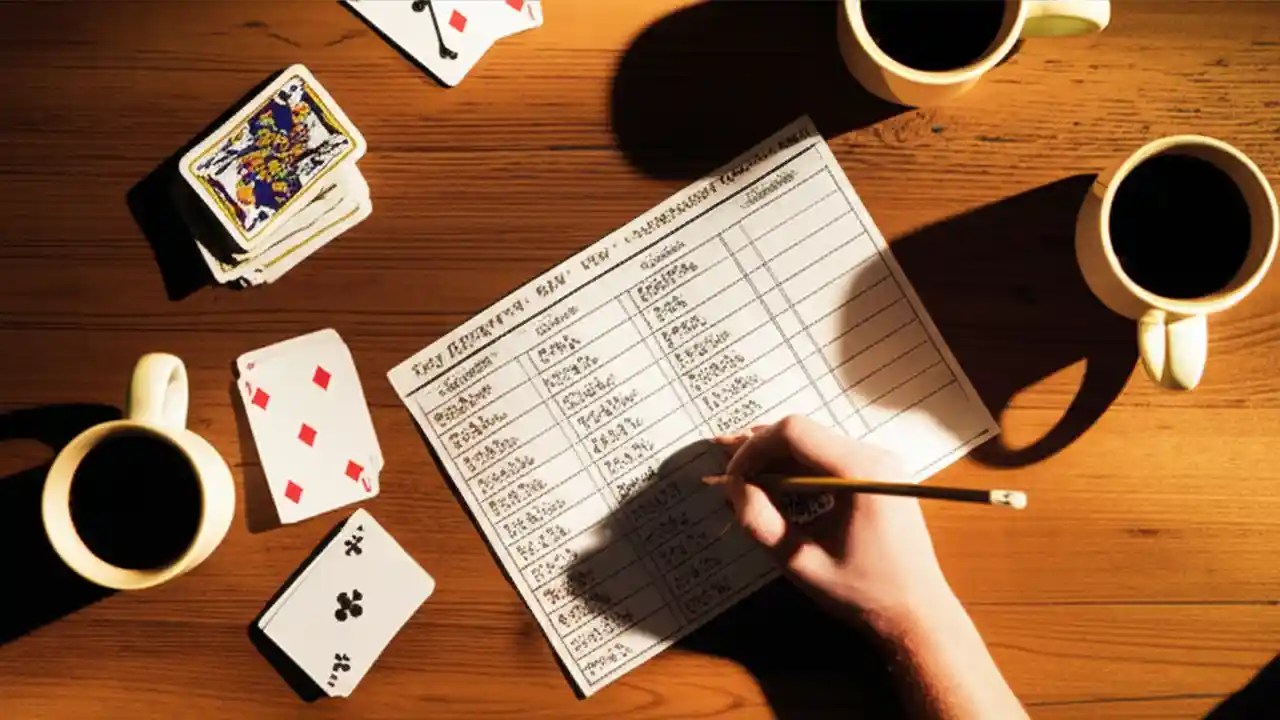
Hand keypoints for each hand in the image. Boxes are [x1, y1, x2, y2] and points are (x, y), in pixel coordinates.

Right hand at [712, 415, 954, 631]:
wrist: (918, 613)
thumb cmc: (864, 594)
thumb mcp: (802, 563)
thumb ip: (762, 523)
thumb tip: (732, 487)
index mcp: (861, 472)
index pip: (794, 432)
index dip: (754, 448)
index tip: (732, 478)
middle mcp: (875, 456)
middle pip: (804, 432)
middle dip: (761, 450)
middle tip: (728, 474)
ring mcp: (881, 463)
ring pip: (815, 442)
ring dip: (778, 459)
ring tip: (746, 482)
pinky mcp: (879, 475)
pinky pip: (830, 457)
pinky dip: (798, 468)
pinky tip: (777, 489)